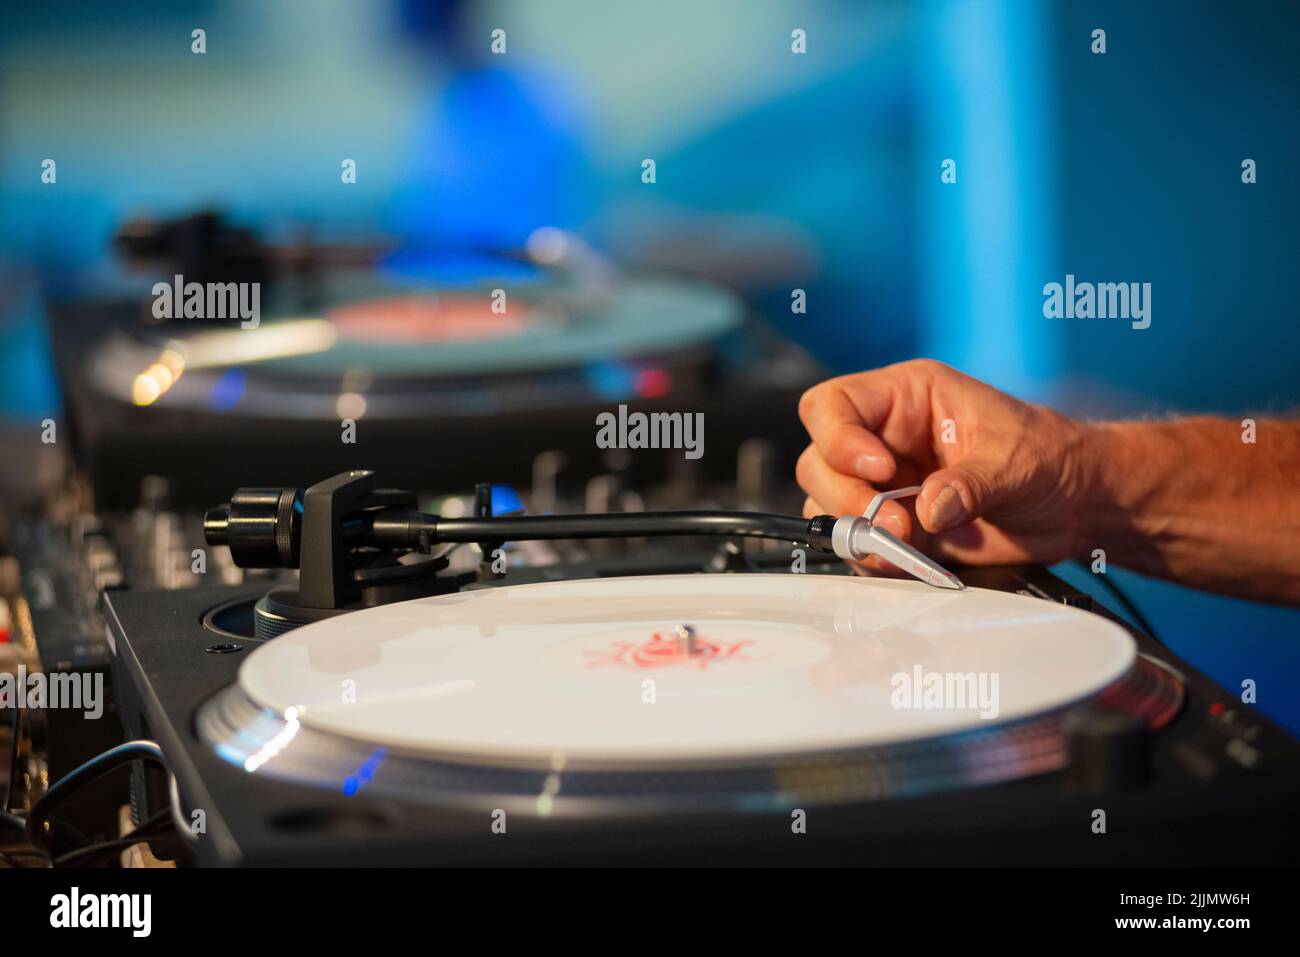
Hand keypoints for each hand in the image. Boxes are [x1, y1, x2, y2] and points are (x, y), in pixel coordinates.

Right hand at [796, 359, 1093, 571]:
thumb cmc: (1049, 456)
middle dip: (848, 498)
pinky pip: (855, 545)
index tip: (881, 469)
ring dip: (855, 532)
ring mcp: (883, 486)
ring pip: (826, 506)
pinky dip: (872, 559)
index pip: (832, 405)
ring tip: (906, 545)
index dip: (839, 438)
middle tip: (896, 523)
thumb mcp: (1016, 459)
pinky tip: (908, 560)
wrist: (1074, 506)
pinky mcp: (893, 528)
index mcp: (905, 398)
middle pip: (818, 462)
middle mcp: (883, 439)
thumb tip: (929, 509)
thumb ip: (970, 483)